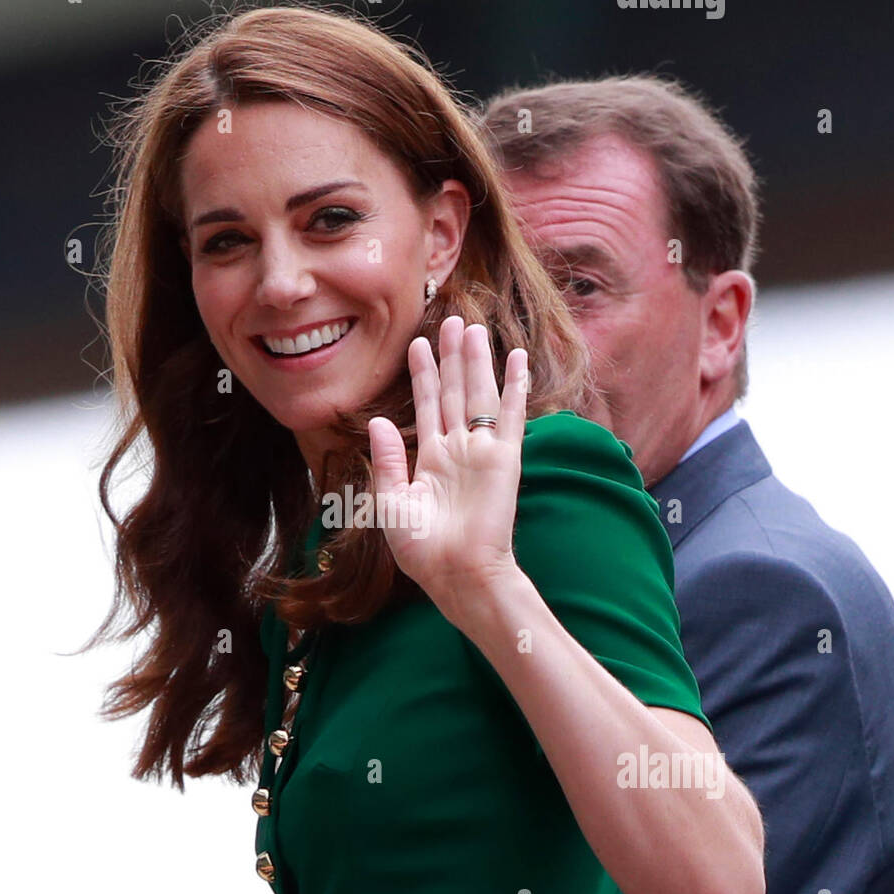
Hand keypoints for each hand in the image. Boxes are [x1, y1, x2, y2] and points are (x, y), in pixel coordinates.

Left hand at [367, 315, 527, 622]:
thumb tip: (378, 421)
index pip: (427, 406)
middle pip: (455, 391)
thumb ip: (386, 461)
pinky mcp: (505, 458)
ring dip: (477, 360)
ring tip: (472, 326)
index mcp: (430, 460)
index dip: (423, 375)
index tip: (417, 344)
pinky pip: (510, 414)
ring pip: (479, 394)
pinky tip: (516, 357)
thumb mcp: (391, 503)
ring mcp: (482, 451)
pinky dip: (514, 385)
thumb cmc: (424, 551)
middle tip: (450, 318)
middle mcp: (458, 450)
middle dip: (451, 356)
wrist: (457, 575)